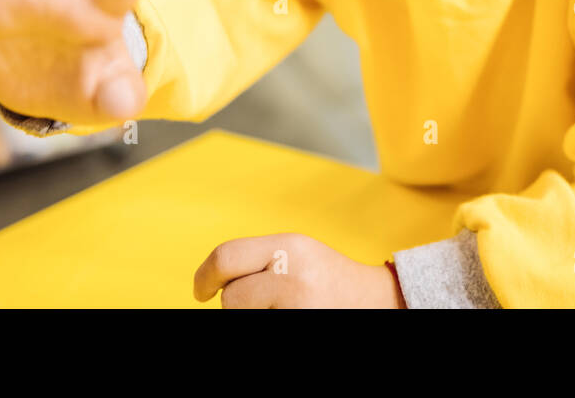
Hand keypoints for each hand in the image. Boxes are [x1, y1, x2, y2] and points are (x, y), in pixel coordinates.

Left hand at [193, 232, 405, 307]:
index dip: (204, 276)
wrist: (374, 301)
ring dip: (253, 316)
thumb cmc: (326, 279)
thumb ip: (258, 258)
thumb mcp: (295, 253)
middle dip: (237, 303)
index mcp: (288, 247)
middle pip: (231, 298)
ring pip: (243, 317)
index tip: (201, 291)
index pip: (226, 258)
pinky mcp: (301, 325)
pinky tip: (290, 316)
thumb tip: (211, 278)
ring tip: (283, 308)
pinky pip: (261, 327)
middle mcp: (293, 275)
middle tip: (257, 304)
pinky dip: (266, 322)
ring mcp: (298, 307)